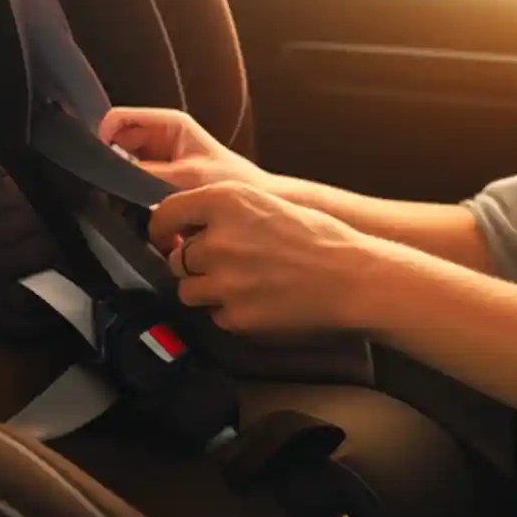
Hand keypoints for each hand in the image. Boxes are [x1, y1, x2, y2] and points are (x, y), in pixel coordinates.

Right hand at [98, 107, 273, 191]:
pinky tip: (142, 213)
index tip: (99, 166)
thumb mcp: (187, 176)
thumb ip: (148, 174)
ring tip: (131, 206)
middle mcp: (160, 138)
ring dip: (124, 187)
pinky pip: (136, 187)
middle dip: (113, 168)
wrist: (253, 205)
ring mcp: (159, 160)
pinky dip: (135, 200)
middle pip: (117, 146)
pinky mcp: (161, 183)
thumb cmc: (231, 182)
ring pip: (124, 169)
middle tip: (114, 192)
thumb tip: (114, 178)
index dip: (102, 139)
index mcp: (167, 124)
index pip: (118, 120)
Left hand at [148, 181, 377, 333]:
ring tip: (245, 284)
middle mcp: (217, 240)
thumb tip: (186, 227)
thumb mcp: (266, 203)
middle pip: (177, 259)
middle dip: (194, 264)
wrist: (354, 277)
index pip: (165, 214)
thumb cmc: (319, 238)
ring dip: (208, 290)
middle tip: (226, 265)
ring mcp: (224, 281)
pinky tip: (261, 301)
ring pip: (188, 291)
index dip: (163, 229)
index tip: (166, 238)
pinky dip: (232, 312)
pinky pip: (216, 316)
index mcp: (225, 201)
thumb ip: (222, 211)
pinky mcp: (236, 316)